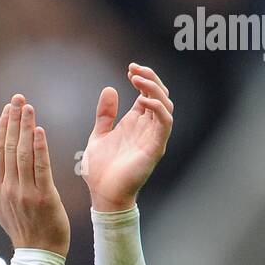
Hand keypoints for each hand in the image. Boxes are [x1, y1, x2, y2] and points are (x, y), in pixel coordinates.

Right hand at [0, 94, 69, 256]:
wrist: (39, 255)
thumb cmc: (24, 229)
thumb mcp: (1, 207)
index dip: (2, 127)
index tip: (8, 108)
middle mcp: (9, 189)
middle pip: (9, 148)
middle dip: (13, 120)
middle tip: (18, 98)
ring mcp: (25, 194)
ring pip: (23, 154)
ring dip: (25, 128)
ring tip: (28, 107)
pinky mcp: (44, 198)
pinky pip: (40, 168)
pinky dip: (39, 148)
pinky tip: (39, 130)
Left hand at [79, 63, 173, 211]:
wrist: (103, 196)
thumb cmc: (101, 172)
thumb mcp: (98, 136)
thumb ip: (105, 115)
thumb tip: (110, 89)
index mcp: (135, 123)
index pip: (148, 94)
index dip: (143, 78)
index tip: (130, 68)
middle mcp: (147, 128)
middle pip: (160, 95)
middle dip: (150, 78)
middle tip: (134, 69)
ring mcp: (153, 138)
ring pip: (165, 105)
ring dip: (154, 89)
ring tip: (138, 79)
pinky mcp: (155, 149)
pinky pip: (164, 123)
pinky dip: (158, 108)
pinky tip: (143, 100)